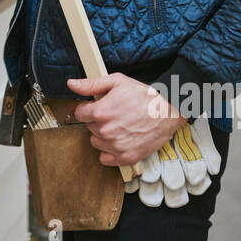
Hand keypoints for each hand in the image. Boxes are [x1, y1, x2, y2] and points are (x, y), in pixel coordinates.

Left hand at [67, 73, 185, 167]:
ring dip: (103, 135)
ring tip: (119, 126)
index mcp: (101, 112)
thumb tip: (71, 84)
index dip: (88, 108)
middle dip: (98, 120)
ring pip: (96, 142)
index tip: (98, 106)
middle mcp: (106, 131)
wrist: (168, 111)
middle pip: (89, 127)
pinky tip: (120, 140)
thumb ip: (91, 84)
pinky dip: (110, 152)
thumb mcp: (117, 82)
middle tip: (114, 114)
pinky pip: (105, 159)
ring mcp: (116, 146)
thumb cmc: (144, 96)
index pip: (80, 114)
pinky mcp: (126, 157)